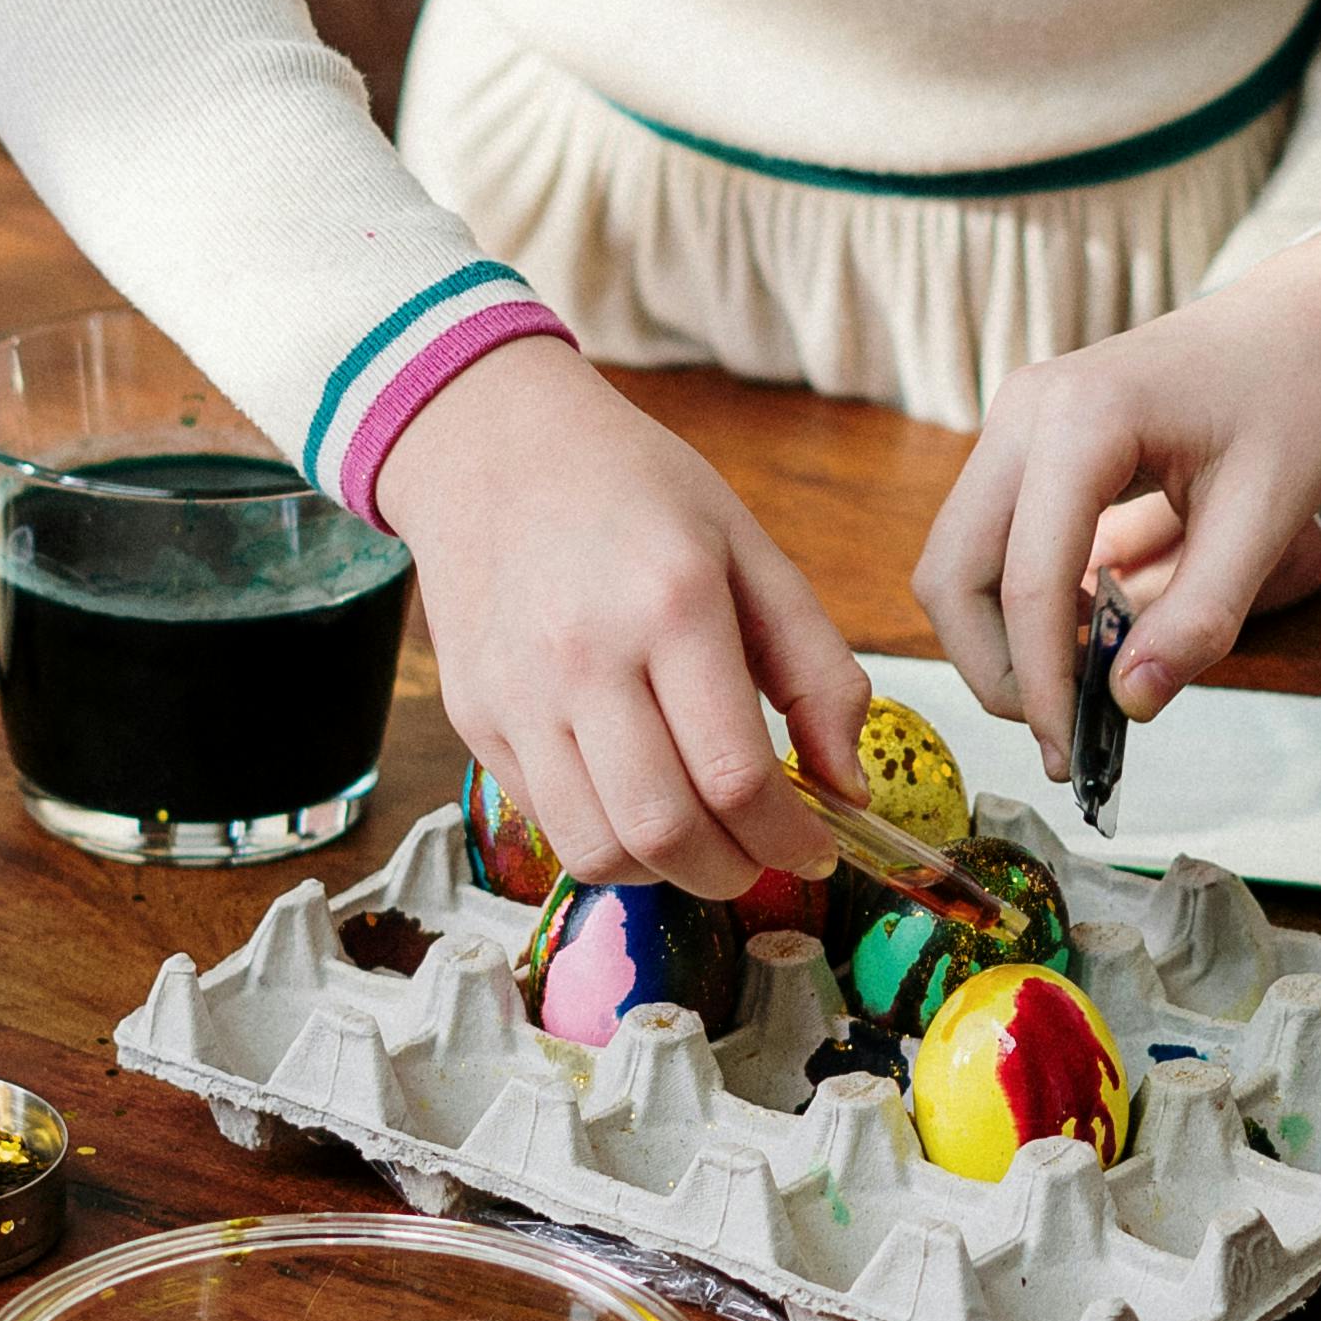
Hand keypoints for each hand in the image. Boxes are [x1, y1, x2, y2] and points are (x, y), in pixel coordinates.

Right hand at [377, 334, 862, 896]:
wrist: (494, 447)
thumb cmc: (637, 492)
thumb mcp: (752, 550)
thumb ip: (818, 671)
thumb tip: (848, 789)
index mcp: (673, 602)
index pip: (737, 775)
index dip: (790, 837)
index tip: (818, 846)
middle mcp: (583, 656)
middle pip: (664, 830)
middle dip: (733, 871)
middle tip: (763, 856)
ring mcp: (516, 694)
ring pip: (596, 849)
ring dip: (666, 873)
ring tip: (702, 839)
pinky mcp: (472, 717)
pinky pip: (546, 821)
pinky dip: (605, 840)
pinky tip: (639, 800)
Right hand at [915, 220, 1320, 763]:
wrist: (1312, 316)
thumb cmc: (1301, 395)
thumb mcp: (1270, 515)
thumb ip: (1199, 617)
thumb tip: (1128, 707)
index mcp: (1080, 417)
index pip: (1029, 581)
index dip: (1042, 684)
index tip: (1073, 759)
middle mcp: (1023, 411)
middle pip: (953, 573)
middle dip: (996, 668)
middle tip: (1067, 732)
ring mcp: (1015, 421)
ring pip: (959, 562)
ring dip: (1002, 639)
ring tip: (1085, 686)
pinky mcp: (1026, 442)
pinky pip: (992, 541)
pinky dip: (1022, 602)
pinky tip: (1094, 630)